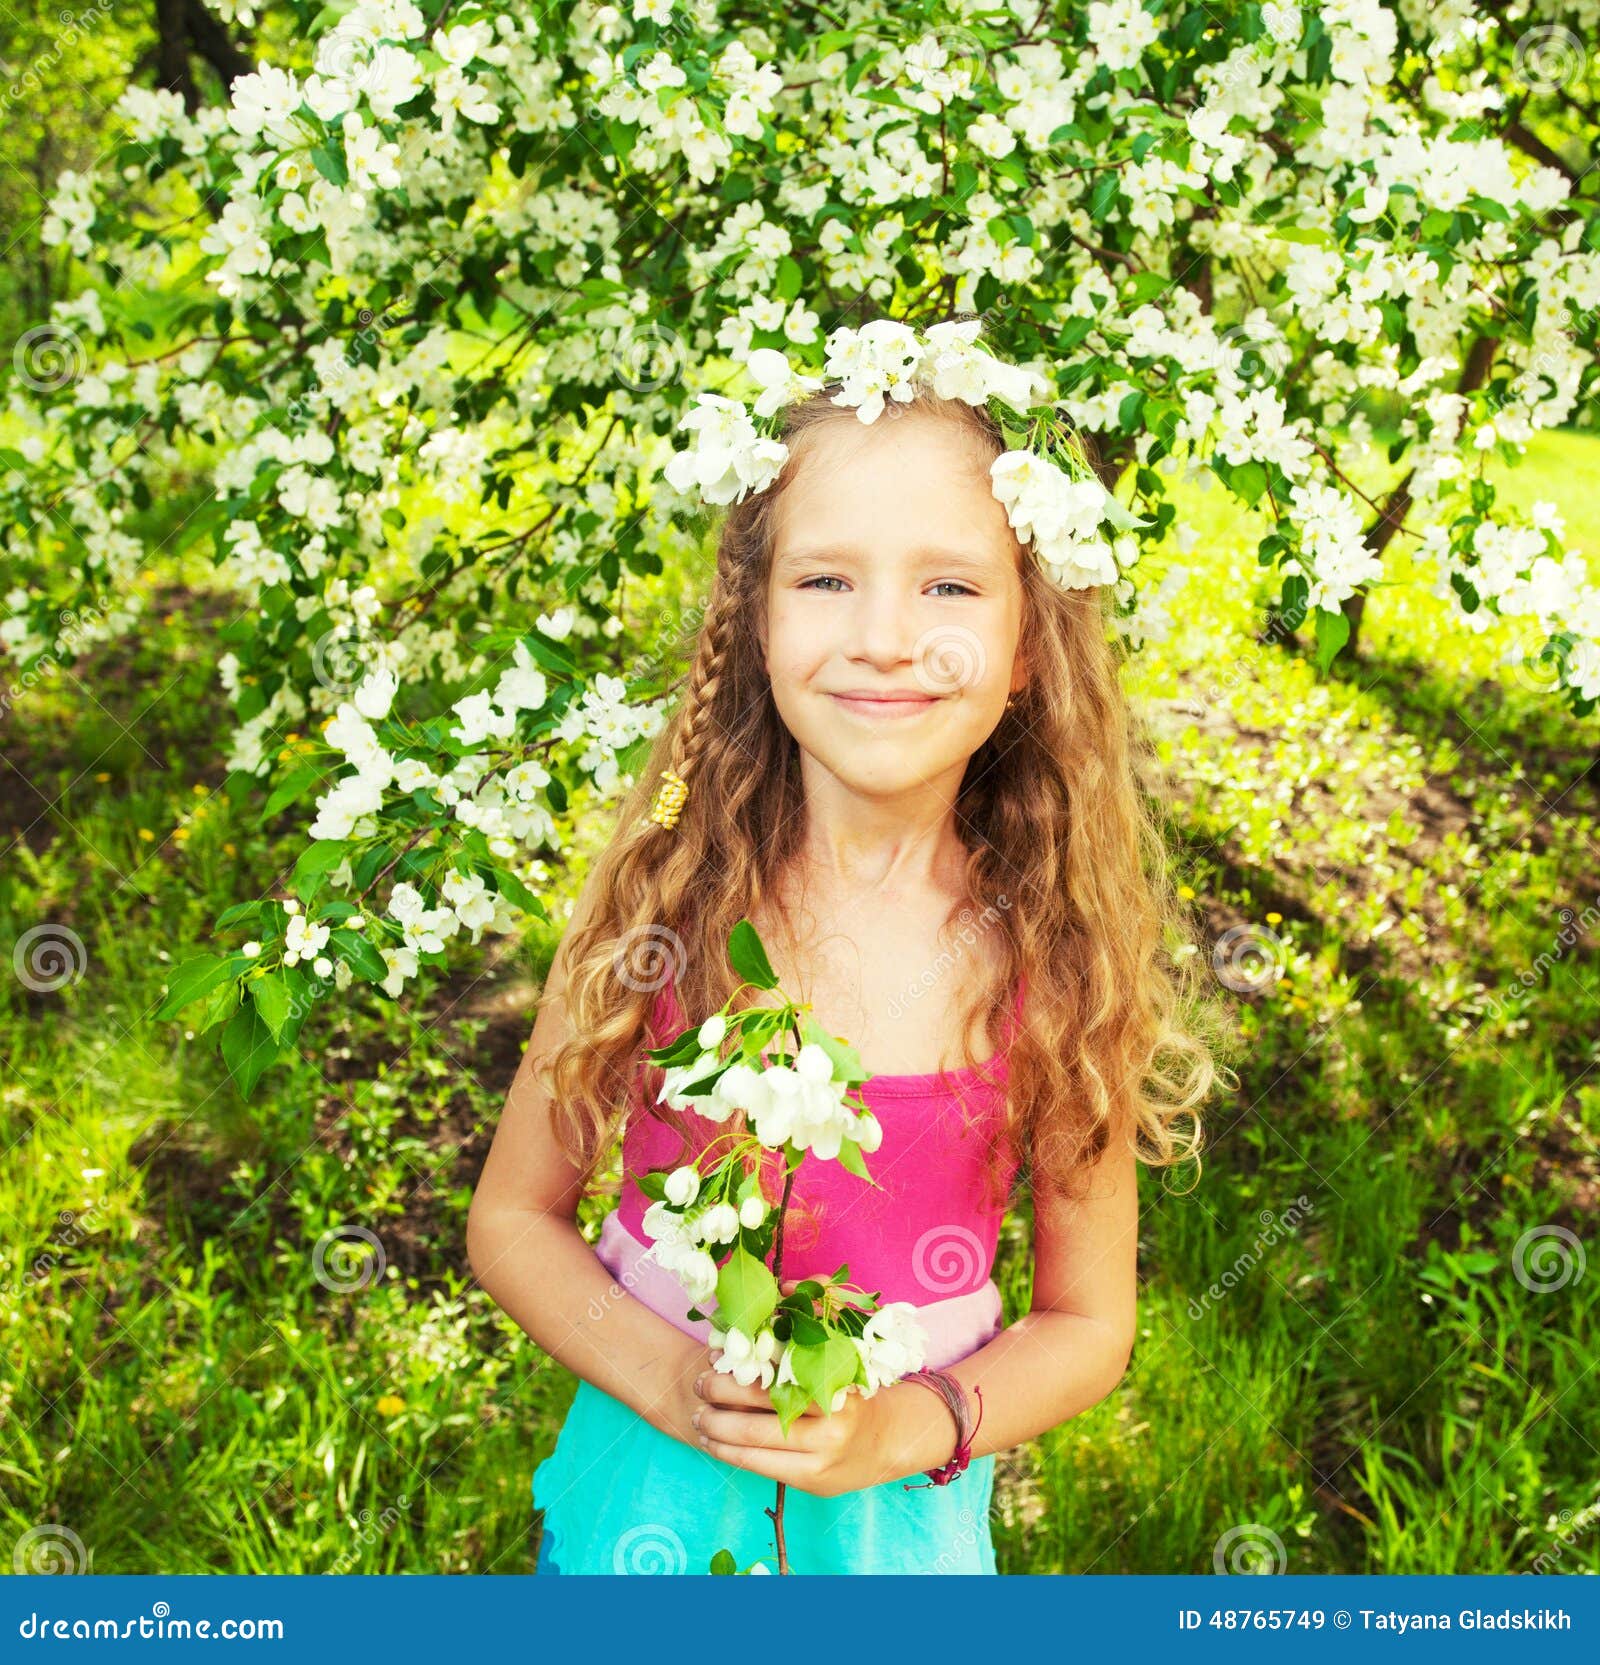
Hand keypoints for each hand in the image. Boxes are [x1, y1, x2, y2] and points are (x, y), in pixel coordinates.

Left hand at [689, 1280, 918, 1498]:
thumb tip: (784, 1286)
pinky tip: (711, 1444)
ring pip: (754, 1442)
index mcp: (836, 1381)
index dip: (738, 1365)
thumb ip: (820, 1310)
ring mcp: (822, 1456)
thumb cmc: (853, 1387)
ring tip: (697, 1417)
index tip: (713, 1355)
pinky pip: (760, 1467)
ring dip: (716, 1429)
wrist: (885, 1441)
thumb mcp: (844, 1344)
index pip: (774, 1371)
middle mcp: (831, 1421)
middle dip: (719, 1394)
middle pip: (759, 1407)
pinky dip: (729, 1454)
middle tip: (698, 1384)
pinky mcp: (813, 1481)